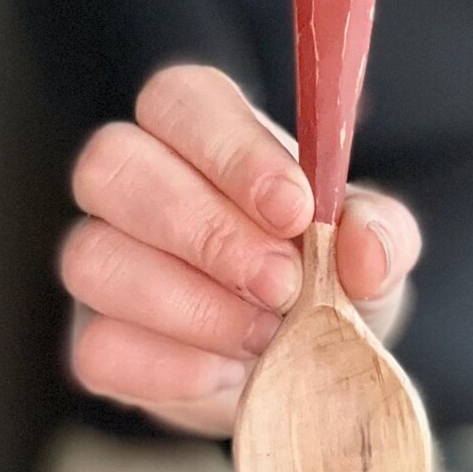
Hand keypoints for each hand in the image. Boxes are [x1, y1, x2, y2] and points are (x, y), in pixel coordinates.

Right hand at [60, 63, 422, 437]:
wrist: (305, 370)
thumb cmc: (327, 282)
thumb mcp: (372, 252)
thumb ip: (381, 234)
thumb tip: (365, 241)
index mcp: (198, 130)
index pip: (180, 99)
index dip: (230, 151)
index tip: (296, 210)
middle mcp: (131, 182)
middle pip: (112, 165)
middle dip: (204, 231)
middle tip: (281, 284)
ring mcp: (101, 259)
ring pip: (91, 257)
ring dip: (189, 305)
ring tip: (264, 335)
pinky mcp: (92, 341)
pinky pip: (98, 347)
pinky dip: (168, 367)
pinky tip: (224, 372)